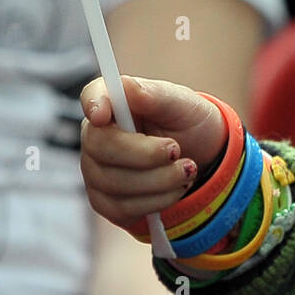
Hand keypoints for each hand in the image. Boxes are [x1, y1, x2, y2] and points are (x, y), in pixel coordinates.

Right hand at [80, 75, 227, 228]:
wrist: (202, 157)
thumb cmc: (187, 122)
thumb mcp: (181, 104)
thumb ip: (153, 95)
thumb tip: (125, 85)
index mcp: (114, 103)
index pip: (93, 95)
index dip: (93, 103)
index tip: (102, 114)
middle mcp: (97, 136)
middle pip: (100, 147)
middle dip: (145, 154)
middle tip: (177, 150)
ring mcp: (97, 171)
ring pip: (113, 183)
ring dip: (159, 180)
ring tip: (187, 170)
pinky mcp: (107, 202)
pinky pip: (122, 208)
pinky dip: (156, 201)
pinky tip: (176, 189)